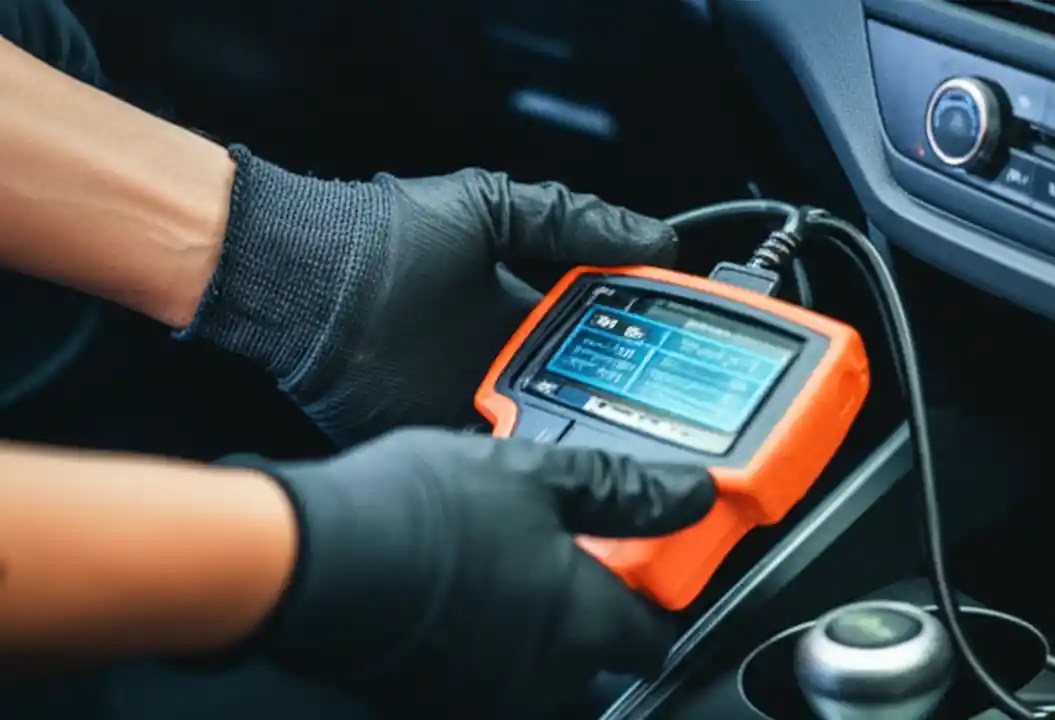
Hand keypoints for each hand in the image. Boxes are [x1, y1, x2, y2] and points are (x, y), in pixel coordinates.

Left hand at [180, 147, 676, 446]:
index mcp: (516, 314)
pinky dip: (502, 478)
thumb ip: (573, 220)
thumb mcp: (492, 208)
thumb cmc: (383, 232)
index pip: (592, 345)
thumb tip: (654, 236)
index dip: (633, 360)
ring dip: (561, 450)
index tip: (675, 376)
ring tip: (608, 472)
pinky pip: (476, 467)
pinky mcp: (424, 439)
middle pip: (570, 400)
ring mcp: (461, 404)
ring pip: (529, 439)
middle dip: (607, 419)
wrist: (302, 275)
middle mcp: (495, 364)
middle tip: (653, 440)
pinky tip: (536, 486)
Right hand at [228, 428, 714, 717]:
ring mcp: (483, 696)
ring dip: (529, 624)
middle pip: (594, 658)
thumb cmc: (423, 516)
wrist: (312, 561)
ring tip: (493, 562)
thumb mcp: (536, 475)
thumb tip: (689, 493)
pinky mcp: (426, 699)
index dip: (654, 597)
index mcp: (585, 624)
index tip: (639, 564)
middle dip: (584, 610)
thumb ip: (622, 489)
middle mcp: (544, 677)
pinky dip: (478, 637)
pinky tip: (449, 588)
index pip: (654, 636)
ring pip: (533, 667)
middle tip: (556, 552)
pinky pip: (477, 672)